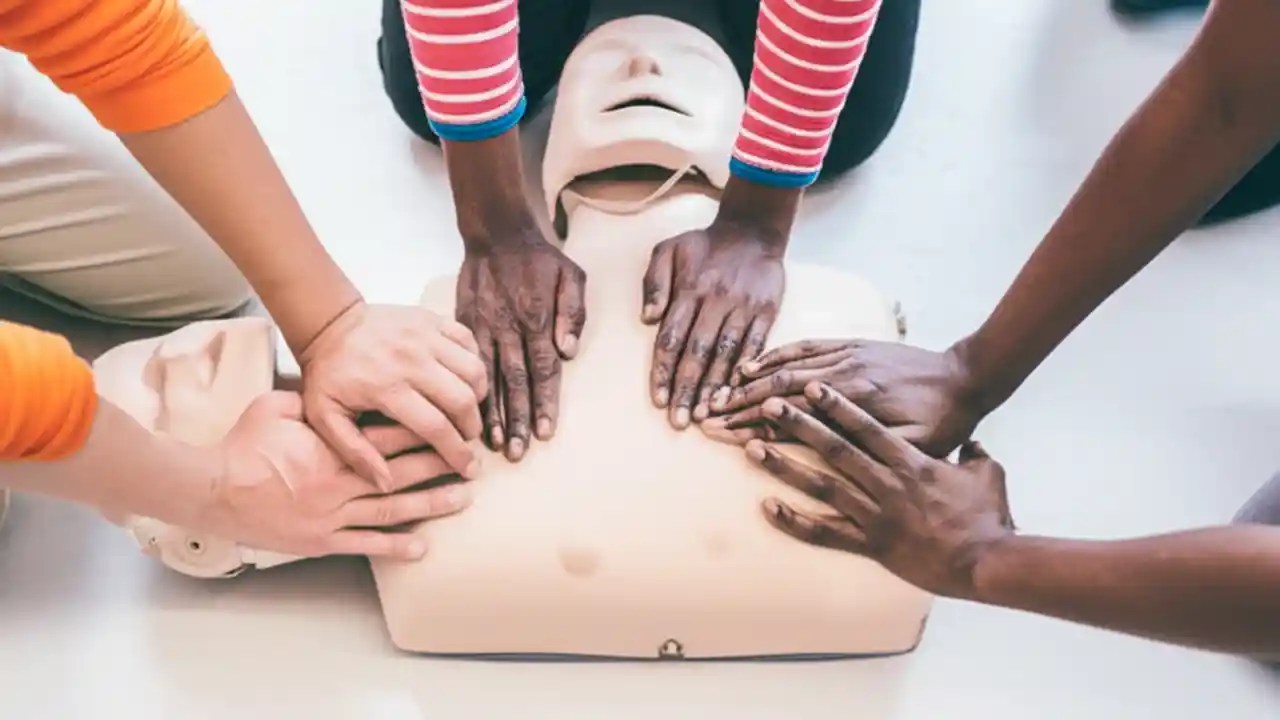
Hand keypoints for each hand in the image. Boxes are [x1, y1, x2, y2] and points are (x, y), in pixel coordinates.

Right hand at [205, 392, 470, 559]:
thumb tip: (333, 388)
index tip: (452, 425)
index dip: (424, 432)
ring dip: (431, 503)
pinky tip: (422, 547)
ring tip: (463, 499)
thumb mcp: (275, 407)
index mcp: (333, 447)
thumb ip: (310, 400)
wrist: (214, 489)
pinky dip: (395, 546)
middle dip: (440, 464)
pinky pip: (365, 544)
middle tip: (473, 461)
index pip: (390, 436)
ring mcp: (333, 514)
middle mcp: (340, 481)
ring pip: (393, 509)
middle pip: (402, 471)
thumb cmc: (243, 445)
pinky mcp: (321, 540)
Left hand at [297, 301, 486, 488]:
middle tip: (468, 439)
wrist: (328, 324)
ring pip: (472, 370)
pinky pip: (468, 341)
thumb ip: (354, 452)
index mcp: (387, 388)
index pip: (436, 427)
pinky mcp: (431, 319)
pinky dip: (472, 362)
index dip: (457, 453)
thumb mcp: (326, 418)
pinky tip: (462, 377)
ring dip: (477, 394)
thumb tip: (386, 484)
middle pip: (462, 400)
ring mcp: (424, 336)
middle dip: (472, 427)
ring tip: (467, 408)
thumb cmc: (327, 375)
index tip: (469, 469)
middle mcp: (412, 360)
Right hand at [457, 226, 585, 461]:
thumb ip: (573, 312)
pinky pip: (465, 363)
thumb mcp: (571, 275)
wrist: (497, 232)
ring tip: (494, 444)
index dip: (545, 402)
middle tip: (518, 453)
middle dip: (517, 419)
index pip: (543, 369)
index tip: (545, 433)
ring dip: (490, 412)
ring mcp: (481, 327)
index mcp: (536, 318)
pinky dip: (468, 390)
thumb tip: (568, 350)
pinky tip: (467, 413)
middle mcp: (507, 326)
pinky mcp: (462, 325)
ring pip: (486, 377)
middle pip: (515, 381)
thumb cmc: (540, 259)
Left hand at [643, 222, 784, 428]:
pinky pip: (756, 346)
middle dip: (687, 390)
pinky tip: (736, 394)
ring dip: (715, 387)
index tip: (658, 400)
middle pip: (698, 353)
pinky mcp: (767, 311)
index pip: (671, 338)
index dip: (663, 371)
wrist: (752, 230)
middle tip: (679, 421)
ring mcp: (744, 308)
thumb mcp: (668, 249)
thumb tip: (647, 317)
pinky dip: (745, 372)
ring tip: (705, 415)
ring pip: (727, 354)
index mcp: (689, 290)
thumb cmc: (704, 245)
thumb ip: (654, 282)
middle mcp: (716, 301)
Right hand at [710, 339, 984, 457]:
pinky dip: (774, 355)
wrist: (966, 376)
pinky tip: (751, 365)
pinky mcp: (849, 346)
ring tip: (716, 394)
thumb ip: (877, 449)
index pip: (792, 415)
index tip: (722, 435)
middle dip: (738, 405)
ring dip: (748, 381)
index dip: (753, 424)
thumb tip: (836, 457)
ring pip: (785, 366)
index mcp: (857, 404)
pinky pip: (804, 347)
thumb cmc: (944, 420)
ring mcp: (844, 357)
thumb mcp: (918, 445)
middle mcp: (843, 376)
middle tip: (705, 418)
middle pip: (778, 389)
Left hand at [748, 384, 1014, 598]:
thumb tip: (972, 442)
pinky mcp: (870, 545)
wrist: (985, 563)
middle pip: (835, 449)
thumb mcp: (986, 475)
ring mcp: (875, 516)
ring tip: (753, 448)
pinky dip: (794, 521)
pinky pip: (824, 533)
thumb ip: (973, 453)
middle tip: (768, 405)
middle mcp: (887, 485)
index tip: (811, 387)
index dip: (837, 405)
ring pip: (821, 486)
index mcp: (911, 463)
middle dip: (800, 424)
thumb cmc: (987, 518)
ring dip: (785, 466)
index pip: (867, 426)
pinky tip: (767, 507)